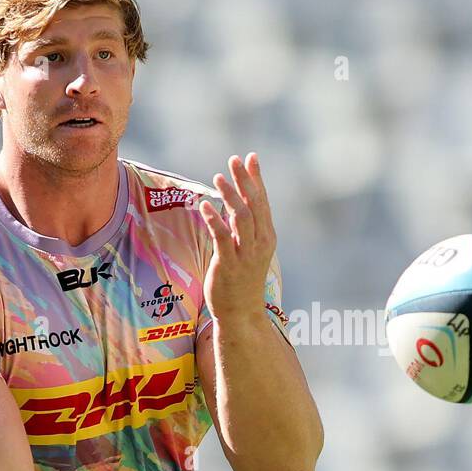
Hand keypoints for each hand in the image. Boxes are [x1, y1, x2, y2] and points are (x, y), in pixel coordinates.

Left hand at [199, 153, 276, 326]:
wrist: (241, 313)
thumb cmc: (243, 280)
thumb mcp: (249, 250)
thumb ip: (244, 227)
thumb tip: (234, 202)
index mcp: (267, 236)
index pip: (263, 202)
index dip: (257, 179)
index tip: (251, 158)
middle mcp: (260, 243)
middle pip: (254, 205)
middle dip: (245, 181)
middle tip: (234, 160)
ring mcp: (246, 254)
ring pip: (241, 218)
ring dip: (230, 196)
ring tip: (218, 178)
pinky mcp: (229, 264)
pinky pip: (223, 238)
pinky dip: (214, 220)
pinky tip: (205, 206)